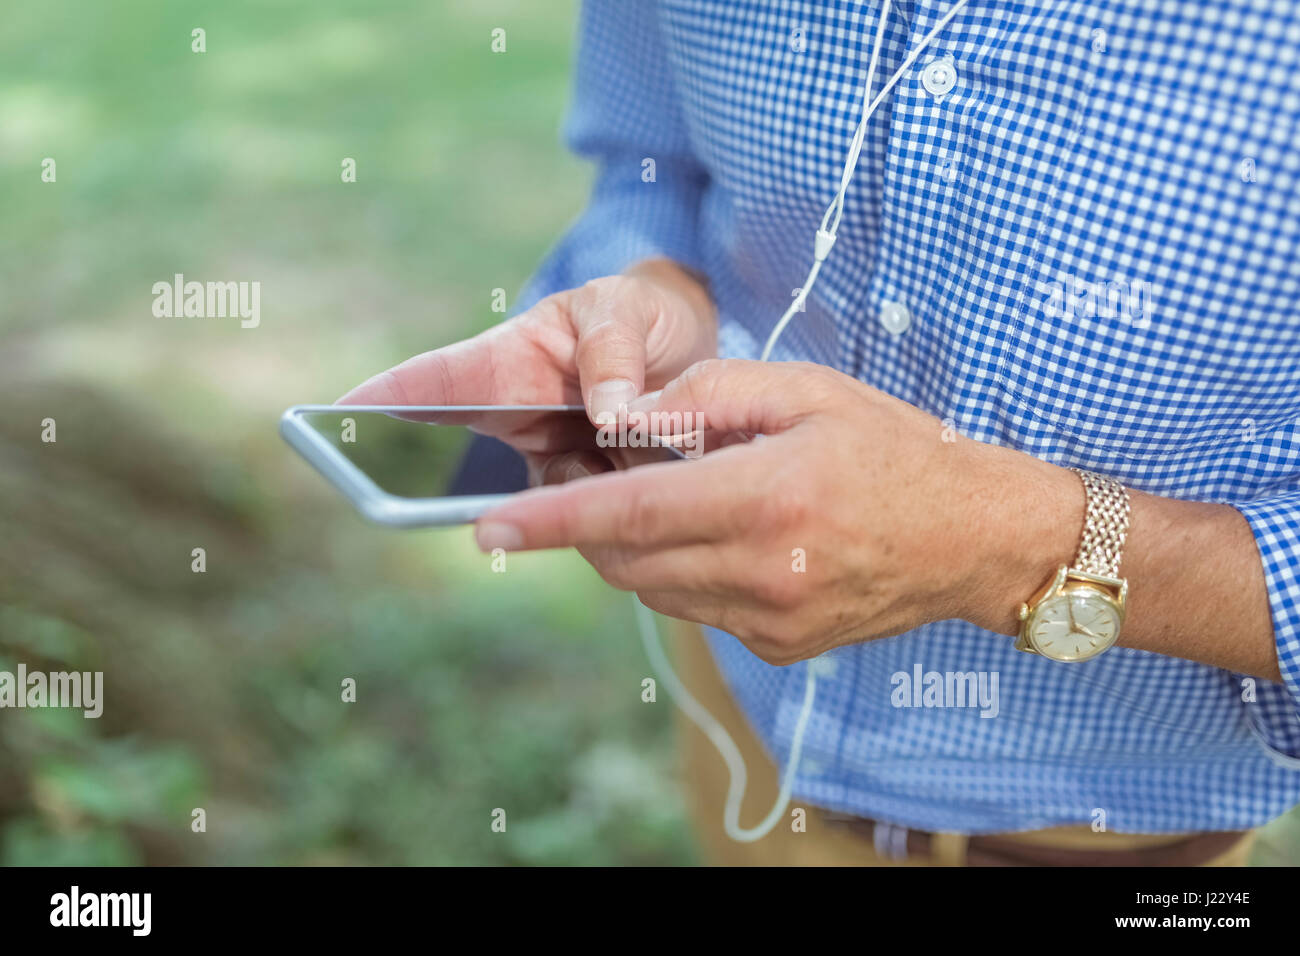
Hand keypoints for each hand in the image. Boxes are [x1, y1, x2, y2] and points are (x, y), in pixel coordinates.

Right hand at [337, 258, 716, 483]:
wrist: (694, 348)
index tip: (337, 411)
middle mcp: (518, 413)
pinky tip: (653, 458)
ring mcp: (550, 454)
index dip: (388, 398)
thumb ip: (614, 360)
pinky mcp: (588, 487)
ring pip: (545, 494)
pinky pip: (588, 509)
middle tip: (521, 475)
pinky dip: (622, 496)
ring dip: (597, 476)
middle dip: (495, 467)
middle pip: (483, 458)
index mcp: (509, 359)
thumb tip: (609, 418)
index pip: (437, 379)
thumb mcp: (628, 314)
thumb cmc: (645, 314)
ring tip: (650, 434)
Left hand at [473, 359, 1079, 663]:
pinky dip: (682, 569)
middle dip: (591, 523)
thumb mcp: (805, 392)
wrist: (974, 538)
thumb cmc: (893, 449)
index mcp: (766, 497)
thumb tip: (625, 419)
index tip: (487, 530)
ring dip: (636, 545)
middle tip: (606, 476)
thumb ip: (707, 397)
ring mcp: (768, 619)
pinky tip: (725, 532)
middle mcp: (761, 571)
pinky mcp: (777, 645)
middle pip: (626, 559)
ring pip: (652, 589)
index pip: (629, 512)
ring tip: (683, 496)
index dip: (551, 522)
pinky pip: (694, 608)